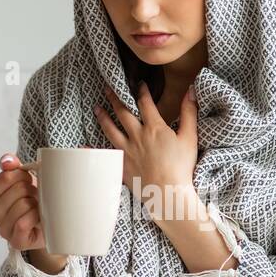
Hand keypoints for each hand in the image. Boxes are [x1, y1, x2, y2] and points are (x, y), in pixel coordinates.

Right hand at [0, 153, 46, 252]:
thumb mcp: (22, 180)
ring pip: (23, 205)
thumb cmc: (33, 200)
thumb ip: (12, 166)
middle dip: (31, 190)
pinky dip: (35, 217)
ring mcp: (3, 230)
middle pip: (17, 190)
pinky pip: (23, 223)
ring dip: (36, 204)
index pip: (5, 178)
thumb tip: (7, 161)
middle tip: (35, 196)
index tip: (29, 178)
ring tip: (37, 207)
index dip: (21, 175)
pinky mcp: (16, 241)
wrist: (49, 225)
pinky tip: (39, 217)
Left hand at [94, 81, 198, 215]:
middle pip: (123, 113)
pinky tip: (83, 146)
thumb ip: (189, 112)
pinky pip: (104, 156)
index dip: (142, 91)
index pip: (145, 103)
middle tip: (107, 88)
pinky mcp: (121, 166)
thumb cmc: (181, 167)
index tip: (139, 83)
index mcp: (154, 128)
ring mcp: (127, 151)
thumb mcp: (190, 137)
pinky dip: (93, 150)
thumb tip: (191, 89)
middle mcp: (137, 136)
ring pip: (110, 130)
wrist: (168, 193)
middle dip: (115, 98)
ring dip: (103, 117)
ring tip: (96, 108)